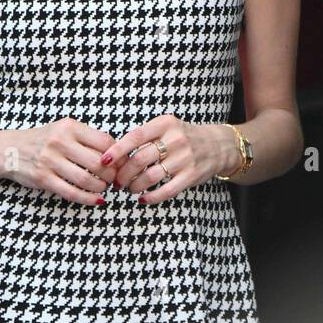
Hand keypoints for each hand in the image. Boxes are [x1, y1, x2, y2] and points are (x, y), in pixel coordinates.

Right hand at [3, 118, 117, 205]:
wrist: (9, 149)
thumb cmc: (44, 140)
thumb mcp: (64, 130)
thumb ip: (87, 138)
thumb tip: (118, 154)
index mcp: (69, 127)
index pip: (105, 141)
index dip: (118, 156)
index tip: (121, 164)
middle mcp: (60, 141)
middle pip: (99, 162)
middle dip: (112, 175)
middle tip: (114, 179)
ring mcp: (50, 160)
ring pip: (86, 179)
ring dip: (101, 187)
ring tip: (104, 188)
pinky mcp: (42, 179)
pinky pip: (71, 192)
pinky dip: (88, 199)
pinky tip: (97, 200)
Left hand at [100, 114, 233, 202]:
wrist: (219, 145)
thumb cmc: (185, 137)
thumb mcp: (167, 127)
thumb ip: (144, 137)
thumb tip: (114, 154)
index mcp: (165, 123)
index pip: (135, 136)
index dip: (117, 150)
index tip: (104, 160)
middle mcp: (176, 139)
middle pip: (140, 159)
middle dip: (123, 174)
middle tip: (116, 182)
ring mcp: (185, 158)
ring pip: (150, 176)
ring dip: (134, 186)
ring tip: (129, 189)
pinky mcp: (192, 175)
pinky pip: (166, 190)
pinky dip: (150, 197)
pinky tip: (143, 198)